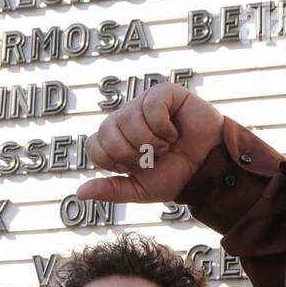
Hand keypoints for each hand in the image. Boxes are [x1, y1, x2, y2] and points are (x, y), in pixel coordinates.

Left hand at [78, 84, 224, 206]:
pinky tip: (174, 132)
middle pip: (107, 131)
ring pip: (128, 119)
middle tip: (152, 156)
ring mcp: (143, 104)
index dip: (113, 160)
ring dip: (151, 141)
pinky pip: (150, 106)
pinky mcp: (164, 93)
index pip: (94, 145)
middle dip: (132, 152)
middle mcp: (126, 119)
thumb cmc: (174, 176)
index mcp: (116, 141)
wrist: (206, 168)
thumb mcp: (139, 190)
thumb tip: (79, 193)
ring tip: (166, 145)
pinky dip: (163, 127)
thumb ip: (111, 190)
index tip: (134, 166)